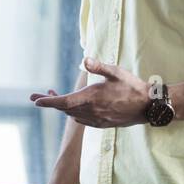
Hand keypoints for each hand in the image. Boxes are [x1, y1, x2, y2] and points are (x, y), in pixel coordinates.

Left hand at [30, 57, 149, 127]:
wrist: (148, 107)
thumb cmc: (132, 86)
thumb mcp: (116, 72)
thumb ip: (99, 67)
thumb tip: (85, 60)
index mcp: (91, 98)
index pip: (63, 102)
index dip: (48, 102)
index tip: (35, 100)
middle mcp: (91, 111)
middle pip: (64, 109)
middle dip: (51, 102)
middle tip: (38, 96)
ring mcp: (96, 119)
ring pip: (72, 114)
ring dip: (62, 107)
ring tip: (55, 97)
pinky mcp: (102, 124)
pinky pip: (82, 120)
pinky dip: (73, 113)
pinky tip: (73, 107)